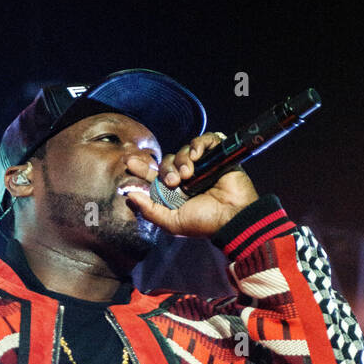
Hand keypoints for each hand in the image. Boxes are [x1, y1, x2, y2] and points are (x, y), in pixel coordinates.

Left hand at [120, 131, 257, 237]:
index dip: (141, 169)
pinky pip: (204, 140)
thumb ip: (150, 210)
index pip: (153, 177)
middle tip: (175, 182)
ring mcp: (202, 166)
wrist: (233, 216)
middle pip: (166, 162)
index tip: (129, 162)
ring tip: (189, 174)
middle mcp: (186, 178)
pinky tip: (197, 154)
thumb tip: (129, 196)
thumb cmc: (205, 223)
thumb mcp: (172, 222)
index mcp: (174, 193)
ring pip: (182, 151)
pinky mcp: (216, 156)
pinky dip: (198, 144)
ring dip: (182, 160)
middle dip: (166, 169)